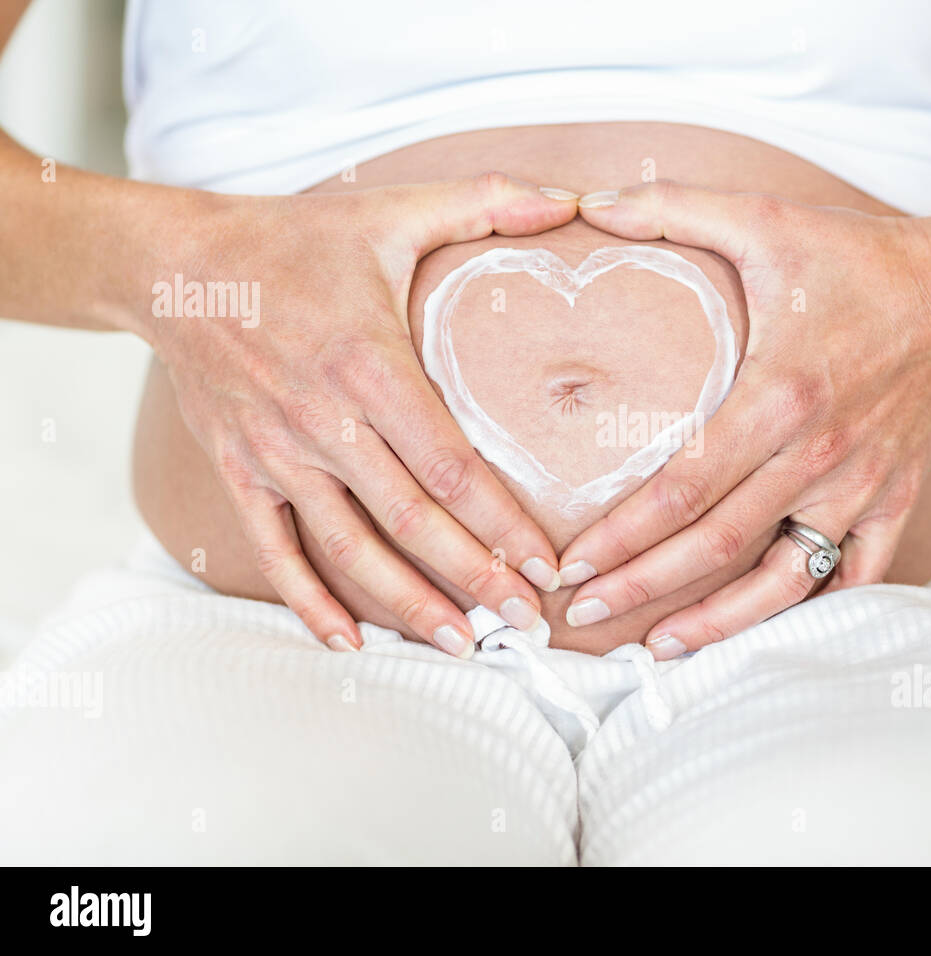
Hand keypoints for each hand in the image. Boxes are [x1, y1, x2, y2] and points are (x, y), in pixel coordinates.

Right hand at [146, 173, 578, 653]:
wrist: (177, 264)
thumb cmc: (296, 240)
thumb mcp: (392, 208)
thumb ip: (486, 202)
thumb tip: (572, 199)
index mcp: (369, 364)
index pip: (449, 467)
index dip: (502, 523)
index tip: (546, 564)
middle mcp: (322, 420)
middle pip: (410, 523)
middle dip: (475, 579)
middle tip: (526, 623)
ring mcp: (275, 455)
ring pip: (348, 551)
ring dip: (407, 605)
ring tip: (462, 644)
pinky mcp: (238, 473)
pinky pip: (273, 553)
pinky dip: (309, 604)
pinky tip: (351, 643)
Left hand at [561, 181, 930, 657]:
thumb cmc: (860, 260)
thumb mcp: (766, 218)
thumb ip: (672, 208)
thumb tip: (590, 201)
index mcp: (780, 394)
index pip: (683, 489)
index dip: (622, 536)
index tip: (571, 565)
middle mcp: (820, 454)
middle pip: (717, 546)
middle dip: (642, 589)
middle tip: (581, 615)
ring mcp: (862, 487)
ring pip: (783, 582)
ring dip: (718, 623)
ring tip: (656, 648)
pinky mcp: (894, 501)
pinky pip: (854, 577)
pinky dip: (810, 613)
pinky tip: (758, 633)